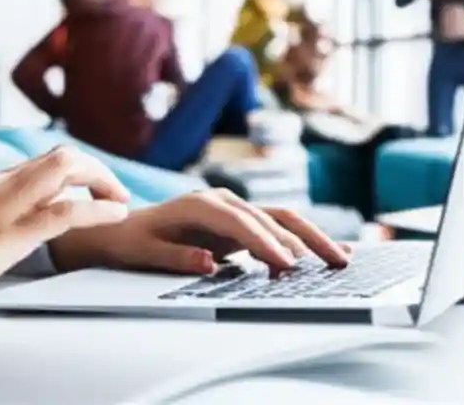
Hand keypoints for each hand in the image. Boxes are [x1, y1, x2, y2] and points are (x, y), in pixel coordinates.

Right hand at [0, 147, 129, 303]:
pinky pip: (62, 212)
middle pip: (64, 156)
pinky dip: (96, 210)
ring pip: (66, 170)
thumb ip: (1, 214)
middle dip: (99, 171)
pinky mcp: (8, 234)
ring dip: (103, 181)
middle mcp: (2, 184)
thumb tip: (31, 220)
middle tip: (118, 193)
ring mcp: (5, 205)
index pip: (48, 160)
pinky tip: (116, 214)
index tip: (100, 188)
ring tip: (122, 200)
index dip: (82, 168)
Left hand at [48, 189, 350, 275]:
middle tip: (334, 261)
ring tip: (341, 258)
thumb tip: (209, 261)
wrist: (122, 227)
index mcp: (200, 204)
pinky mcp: (240, 220)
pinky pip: (276, 227)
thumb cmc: (132, 241)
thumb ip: (178, 256)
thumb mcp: (146, 253)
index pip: (242, 223)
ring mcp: (234, 207)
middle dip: (306, 239)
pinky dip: (302, 238)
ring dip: (312, 238)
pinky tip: (326, 251)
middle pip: (272, 217)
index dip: (266, 243)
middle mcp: (222, 200)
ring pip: (281, 219)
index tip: (288, 263)